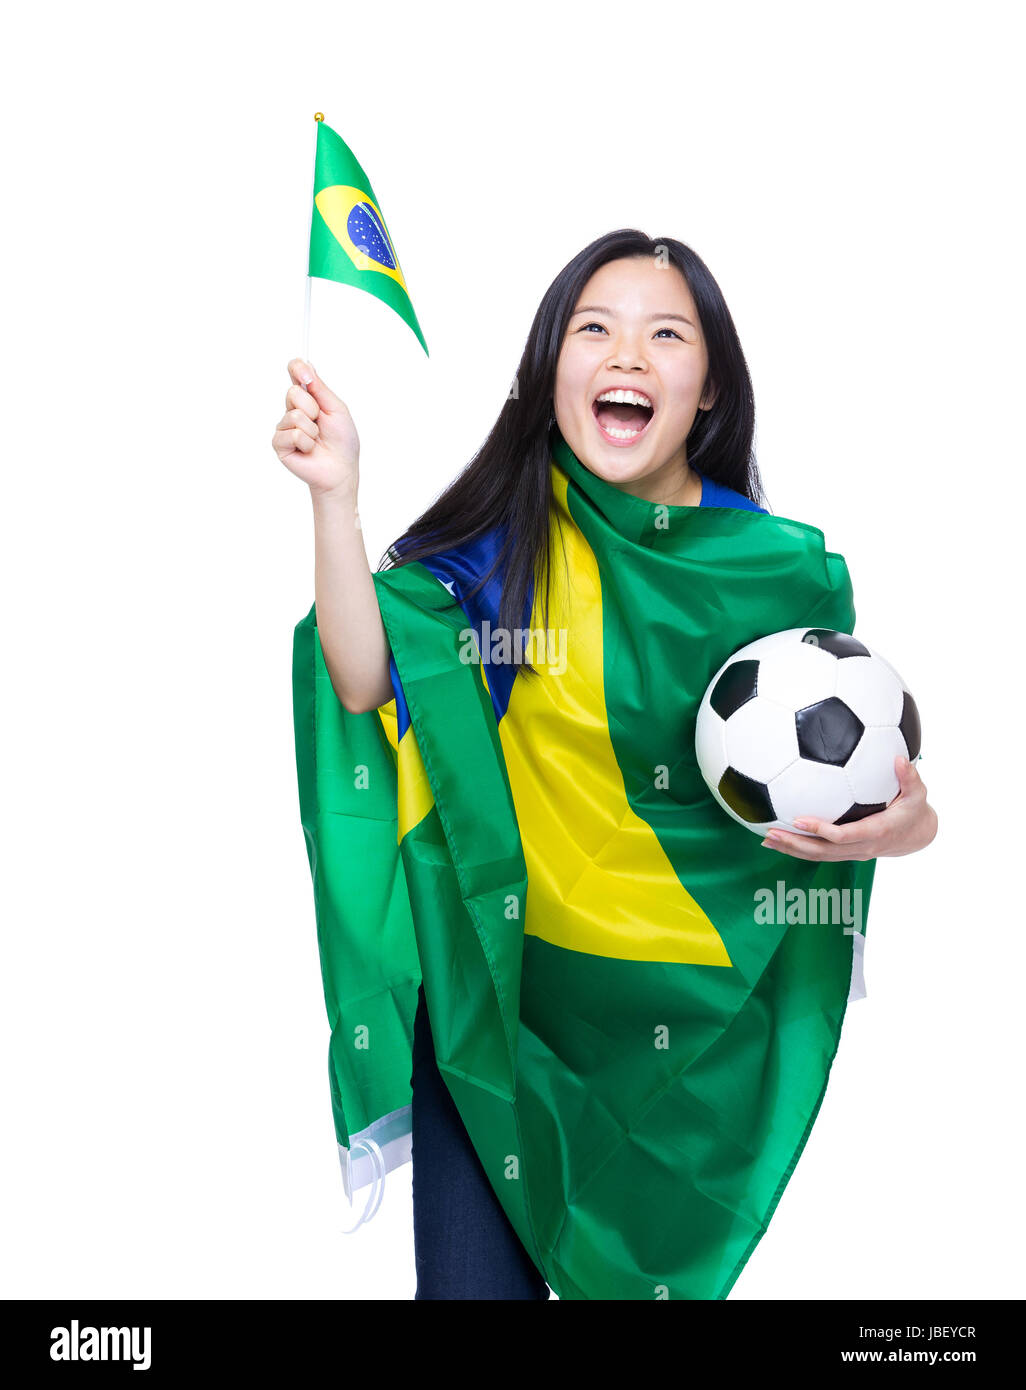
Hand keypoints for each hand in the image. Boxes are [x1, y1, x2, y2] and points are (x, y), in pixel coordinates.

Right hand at [272, 358, 360, 496]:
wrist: (341, 469)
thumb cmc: (342, 441)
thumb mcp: (336, 409)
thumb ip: (320, 388)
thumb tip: (306, 366)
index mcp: (308, 398)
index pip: (295, 373)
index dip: (297, 368)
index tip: (305, 372)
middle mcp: (292, 410)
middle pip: (293, 392)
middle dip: (313, 408)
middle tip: (321, 423)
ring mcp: (284, 427)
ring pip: (293, 415)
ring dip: (312, 429)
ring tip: (317, 440)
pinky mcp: (279, 443)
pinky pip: (293, 434)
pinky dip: (306, 442)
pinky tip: (309, 450)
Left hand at [760, 754, 937, 861]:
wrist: (918, 836)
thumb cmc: (914, 810)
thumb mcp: (918, 794)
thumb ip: (910, 777)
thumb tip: (900, 758)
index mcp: (875, 832)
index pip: (843, 836)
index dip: (820, 830)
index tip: (799, 819)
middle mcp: (861, 847)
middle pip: (822, 851)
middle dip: (795, 844)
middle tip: (770, 833)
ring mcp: (852, 853)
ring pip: (818, 856)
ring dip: (791, 849)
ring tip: (766, 840)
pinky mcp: (846, 852)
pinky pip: (820, 853)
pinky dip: (798, 849)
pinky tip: (778, 840)